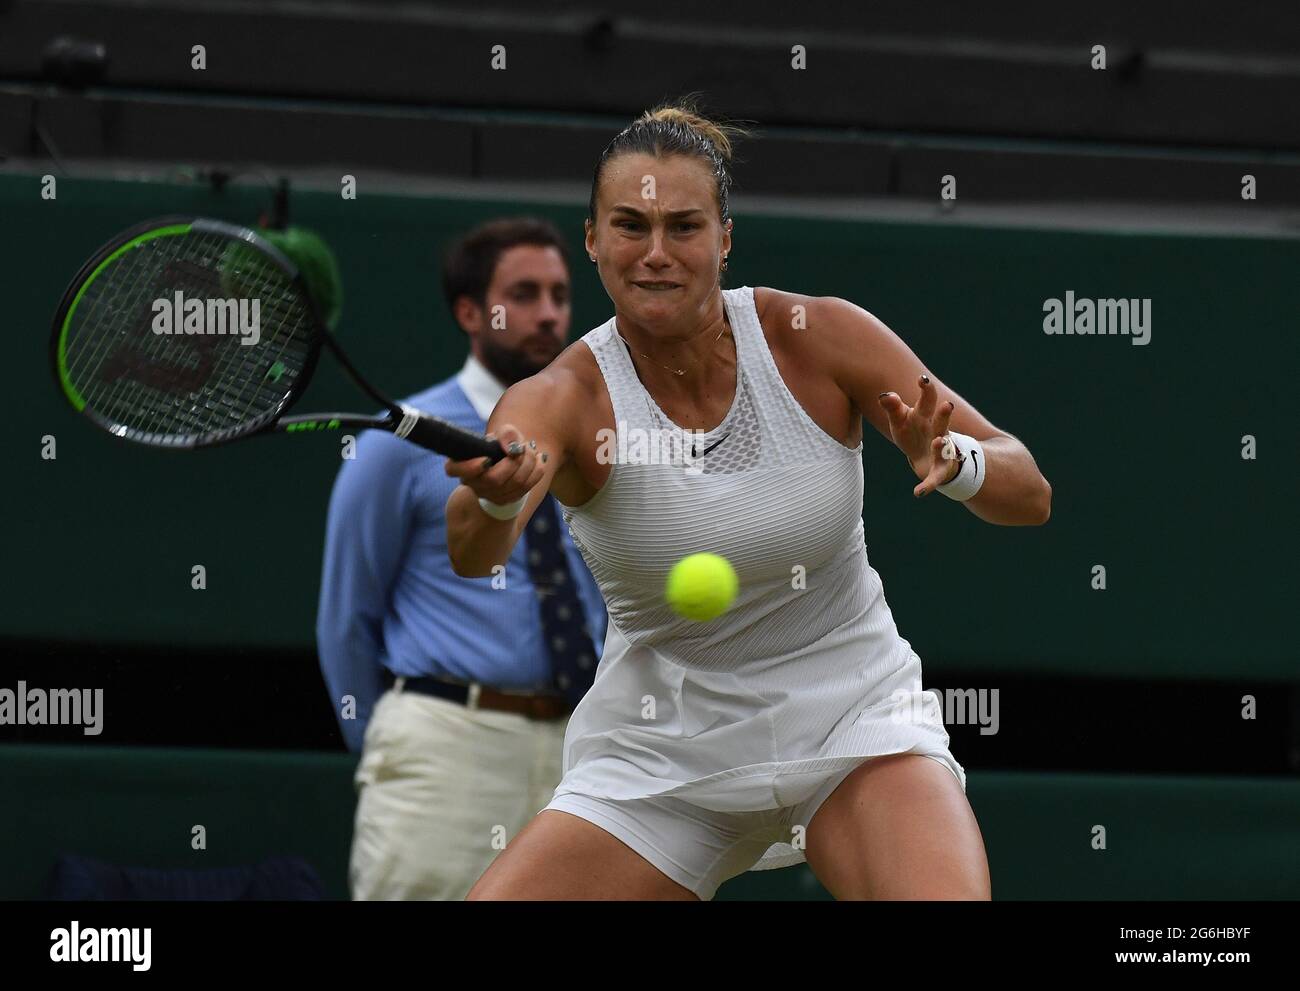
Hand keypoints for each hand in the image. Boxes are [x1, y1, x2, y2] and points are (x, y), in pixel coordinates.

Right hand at [444, 423, 546, 506]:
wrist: (510, 462)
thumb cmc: (499, 447)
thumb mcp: (500, 435)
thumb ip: (506, 434)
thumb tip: (512, 448)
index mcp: (460, 465)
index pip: (454, 470)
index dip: (470, 468)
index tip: (486, 459)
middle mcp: (472, 483)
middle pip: (494, 479)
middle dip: (515, 460)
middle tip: (523, 447)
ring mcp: (490, 495)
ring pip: (515, 483)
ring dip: (529, 463)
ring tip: (531, 450)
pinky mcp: (507, 500)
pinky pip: (527, 487)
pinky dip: (537, 471)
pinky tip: (539, 459)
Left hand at [878, 373, 960, 497]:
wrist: (930, 456)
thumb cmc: (912, 432)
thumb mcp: (900, 420)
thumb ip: (893, 407)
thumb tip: (883, 395)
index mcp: (926, 416)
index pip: (927, 399)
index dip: (926, 389)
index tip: (922, 379)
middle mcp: (937, 430)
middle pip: (941, 420)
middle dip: (944, 414)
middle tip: (948, 405)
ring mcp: (941, 450)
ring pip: (943, 446)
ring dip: (942, 444)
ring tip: (938, 441)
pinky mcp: (939, 470)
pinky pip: (934, 480)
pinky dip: (927, 486)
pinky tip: (918, 493)